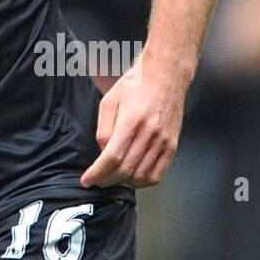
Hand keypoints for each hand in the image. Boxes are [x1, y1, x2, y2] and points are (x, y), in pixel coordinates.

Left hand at [80, 54, 186, 188]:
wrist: (166, 76)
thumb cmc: (136, 86)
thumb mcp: (110, 101)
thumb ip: (104, 128)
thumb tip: (103, 152)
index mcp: (132, 121)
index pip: (112, 157)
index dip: (98, 172)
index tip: (87, 180)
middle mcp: (150, 134)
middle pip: (126, 169)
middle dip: (107, 180)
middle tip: (97, 180)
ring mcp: (163, 142)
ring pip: (142, 176)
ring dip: (124, 182)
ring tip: (112, 178)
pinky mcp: (172, 146)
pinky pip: (158, 174)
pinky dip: (143, 182)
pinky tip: (132, 177)